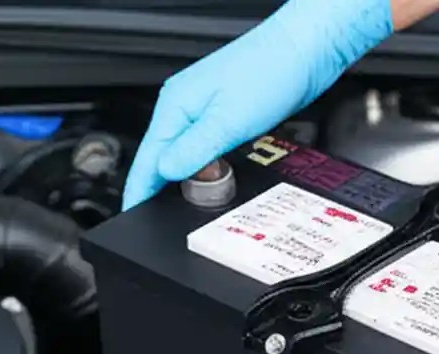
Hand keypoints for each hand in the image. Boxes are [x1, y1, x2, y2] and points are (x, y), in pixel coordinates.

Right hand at [122, 0, 392, 209]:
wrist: (305, 50)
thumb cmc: (270, 72)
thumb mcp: (228, 121)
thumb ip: (193, 150)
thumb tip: (165, 173)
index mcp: (176, 106)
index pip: (147, 158)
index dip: (139, 190)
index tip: (132, 214)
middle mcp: (185, 105)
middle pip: (162, 157)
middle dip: (161, 189)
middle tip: (163, 217)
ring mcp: (204, 108)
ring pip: (185, 153)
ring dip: (186, 178)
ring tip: (188, 202)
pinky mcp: (226, 113)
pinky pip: (205, 146)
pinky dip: (205, 165)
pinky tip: (213, 176)